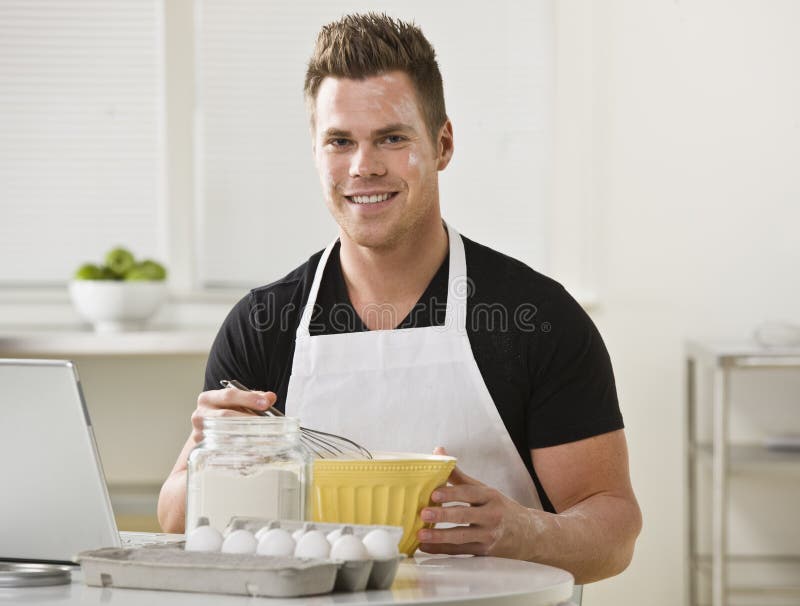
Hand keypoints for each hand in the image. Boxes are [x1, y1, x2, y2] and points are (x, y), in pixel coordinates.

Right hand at [190, 387, 276, 444]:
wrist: (208, 431)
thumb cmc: (225, 413)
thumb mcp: (238, 402)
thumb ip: (254, 397)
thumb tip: (270, 397)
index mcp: (208, 398)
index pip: (229, 395)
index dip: (249, 398)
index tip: (266, 403)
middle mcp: (200, 414)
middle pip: (226, 415)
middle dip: (248, 418)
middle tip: (267, 423)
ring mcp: (199, 432)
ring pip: (224, 433)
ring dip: (245, 435)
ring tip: (262, 436)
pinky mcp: (203, 448)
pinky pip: (222, 448)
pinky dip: (239, 448)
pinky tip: (252, 449)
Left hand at [417, 447, 538, 559]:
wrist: (526, 533)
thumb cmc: (498, 507)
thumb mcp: (483, 490)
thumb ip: (458, 475)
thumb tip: (438, 452)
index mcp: (490, 496)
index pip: (469, 493)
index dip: (451, 493)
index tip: (434, 494)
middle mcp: (491, 516)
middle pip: (465, 516)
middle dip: (444, 515)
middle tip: (424, 513)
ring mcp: (488, 536)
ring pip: (462, 537)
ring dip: (440, 536)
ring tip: (421, 534)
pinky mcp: (483, 551)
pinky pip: (460, 551)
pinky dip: (442, 549)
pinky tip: (426, 546)